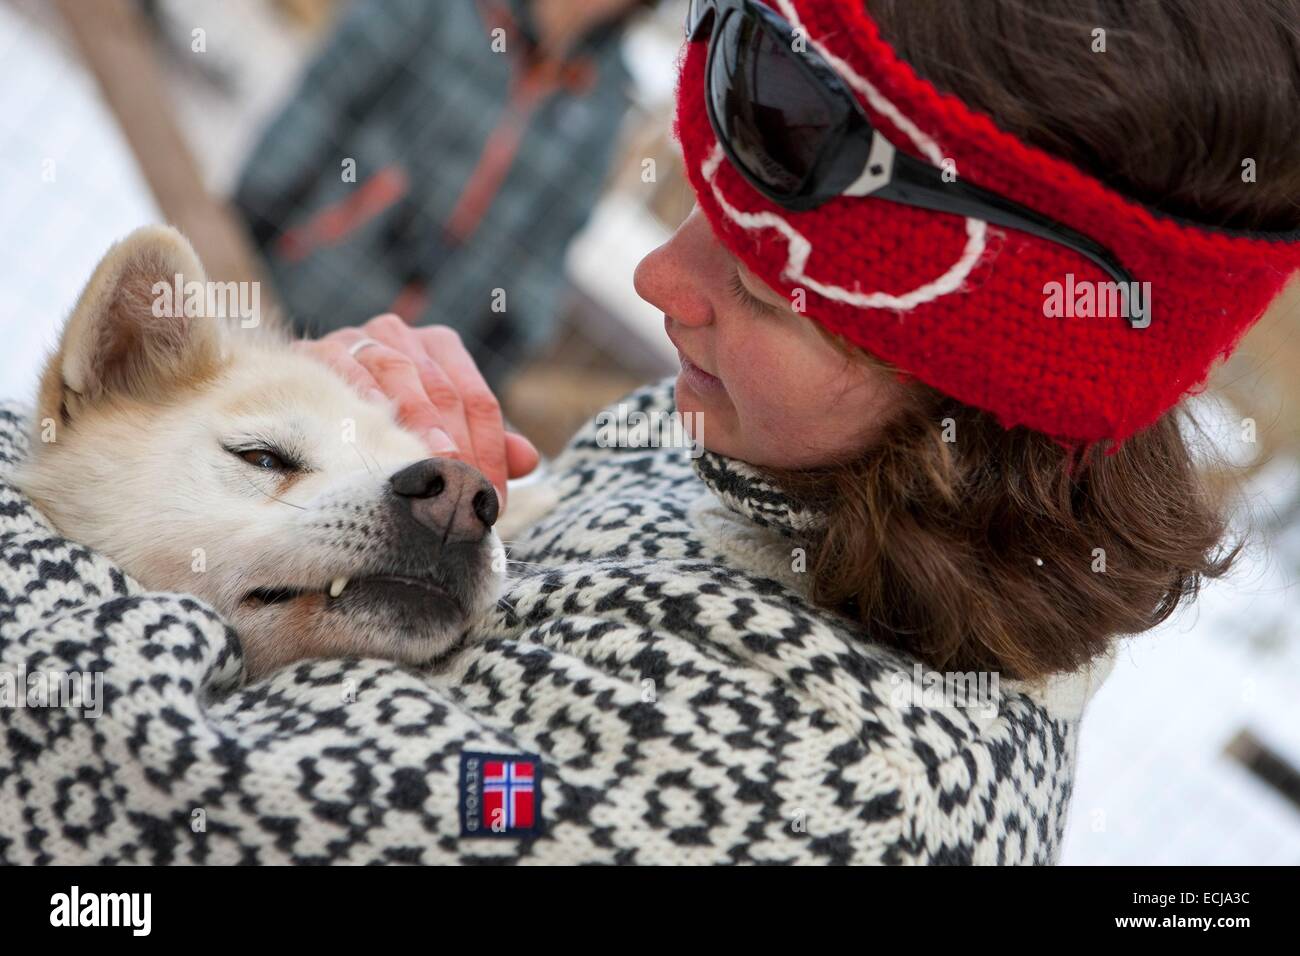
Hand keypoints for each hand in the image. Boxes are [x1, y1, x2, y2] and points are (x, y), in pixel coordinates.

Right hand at [294, 314, 539, 511]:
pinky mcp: (315, 352)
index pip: (477, 400)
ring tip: (431, 468)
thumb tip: (531, 461)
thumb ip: (487, 443)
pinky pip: (344, 375)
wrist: (300, 397)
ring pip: (399, 377)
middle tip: (464, 491)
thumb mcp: (441, 428)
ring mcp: (357, 339)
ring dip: (418, 423)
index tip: (491, 499)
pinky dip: (363, 405)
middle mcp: (400, 335)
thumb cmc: (386, 420)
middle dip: (458, 445)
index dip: (490, 451)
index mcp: (439, 347)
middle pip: (442, 391)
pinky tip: (375, 441)